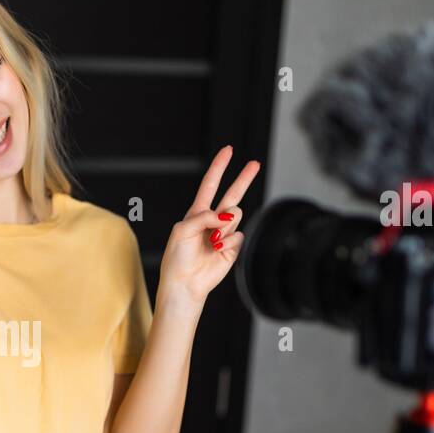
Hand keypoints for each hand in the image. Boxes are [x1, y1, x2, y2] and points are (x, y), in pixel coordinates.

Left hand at [157, 146, 260, 315]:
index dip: (219, 167)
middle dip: (243, 178)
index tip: (228, 150)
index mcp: (197, 212)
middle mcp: (212, 220)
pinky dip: (228, 241)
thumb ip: (203, 217)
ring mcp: (224, 233)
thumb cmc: (178, 258)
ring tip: (212, 241)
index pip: (210, 184)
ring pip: (235, 216)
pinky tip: (218, 250)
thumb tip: (225, 215)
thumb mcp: (182, 230)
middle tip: (255, 163)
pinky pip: (238, 235)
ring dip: (224, 226)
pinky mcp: (233, 246)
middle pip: (232, 194)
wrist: (186, 282)